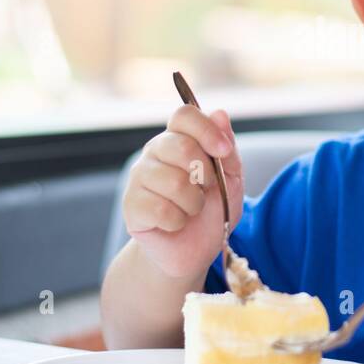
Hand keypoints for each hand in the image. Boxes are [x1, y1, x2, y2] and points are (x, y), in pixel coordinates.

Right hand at [122, 105, 243, 280]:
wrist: (193, 250)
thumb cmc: (212, 211)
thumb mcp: (232, 179)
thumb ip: (227, 149)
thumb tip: (220, 113)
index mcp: (178, 139)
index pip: (184, 115)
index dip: (206, 130)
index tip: (224, 151)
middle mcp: (154, 152)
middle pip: (181, 146)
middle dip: (205, 174)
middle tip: (206, 190)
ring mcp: (139, 177)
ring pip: (174, 181)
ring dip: (194, 203)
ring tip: (191, 209)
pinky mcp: (131, 205)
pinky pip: (161, 209)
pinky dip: (178, 221)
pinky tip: (175, 223)